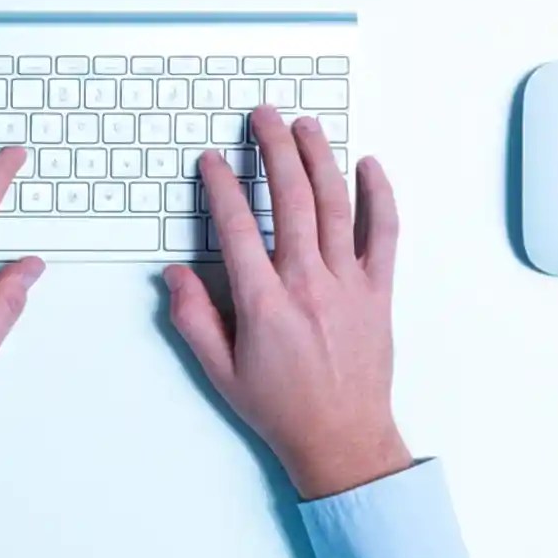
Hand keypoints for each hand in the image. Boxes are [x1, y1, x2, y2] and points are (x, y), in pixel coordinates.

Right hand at [164, 105, 410, 499]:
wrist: (343, 440)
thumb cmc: (281, 408)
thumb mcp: (220, 371)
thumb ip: (193, 319)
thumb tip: (175, 274)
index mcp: (264, 304)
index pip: (238, 227)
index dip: (221, 187)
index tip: (210, 161)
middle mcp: (308, 285)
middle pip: (290, 199)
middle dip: (273, 150)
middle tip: (262, 117)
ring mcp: (348, 284)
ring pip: (335, 206)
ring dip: (319, 159)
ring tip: (305, 125)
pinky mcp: (378, 291)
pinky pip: (383, 234)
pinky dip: (379, 197)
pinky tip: (369, 166)